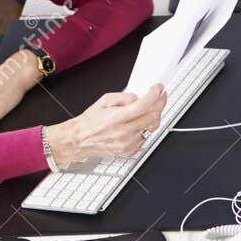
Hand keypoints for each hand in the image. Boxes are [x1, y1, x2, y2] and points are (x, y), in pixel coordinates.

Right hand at [44, 85, 166, 167]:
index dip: (154, 95)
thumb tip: (138, 97)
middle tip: (160, 97)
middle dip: (160, 104)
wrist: (80, 140)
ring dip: (154, 116)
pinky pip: (146, 138)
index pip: (142, 106)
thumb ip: (123, 97)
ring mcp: (127, 143)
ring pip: (152, 128)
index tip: (159, 89)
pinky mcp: (129, 151)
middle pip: (152, 117)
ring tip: (150, 109)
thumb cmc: (90, 122)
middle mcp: (123, 132)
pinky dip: (146, 128)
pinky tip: (140, 123)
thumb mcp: (104, 101)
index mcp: (115, 118)